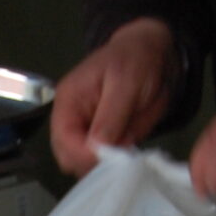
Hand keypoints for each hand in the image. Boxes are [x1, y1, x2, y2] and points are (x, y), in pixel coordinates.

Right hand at [49, 18, 178, 176]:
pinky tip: (129, 141)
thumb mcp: (126, 84)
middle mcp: (70, 119)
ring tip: (129, 138)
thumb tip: (94, 148)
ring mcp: (84, 130)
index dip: (85, 155)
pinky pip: (103, 160)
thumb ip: (110, 117)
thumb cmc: (137, 60)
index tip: (114, 157)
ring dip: (109, 159)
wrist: (152, 52)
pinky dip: (117, 157)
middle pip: (69, 158)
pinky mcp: (100, 138)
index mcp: (69, 102)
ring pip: (87, 163)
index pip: (63, 141)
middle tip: (125, 147)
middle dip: (96, 159)